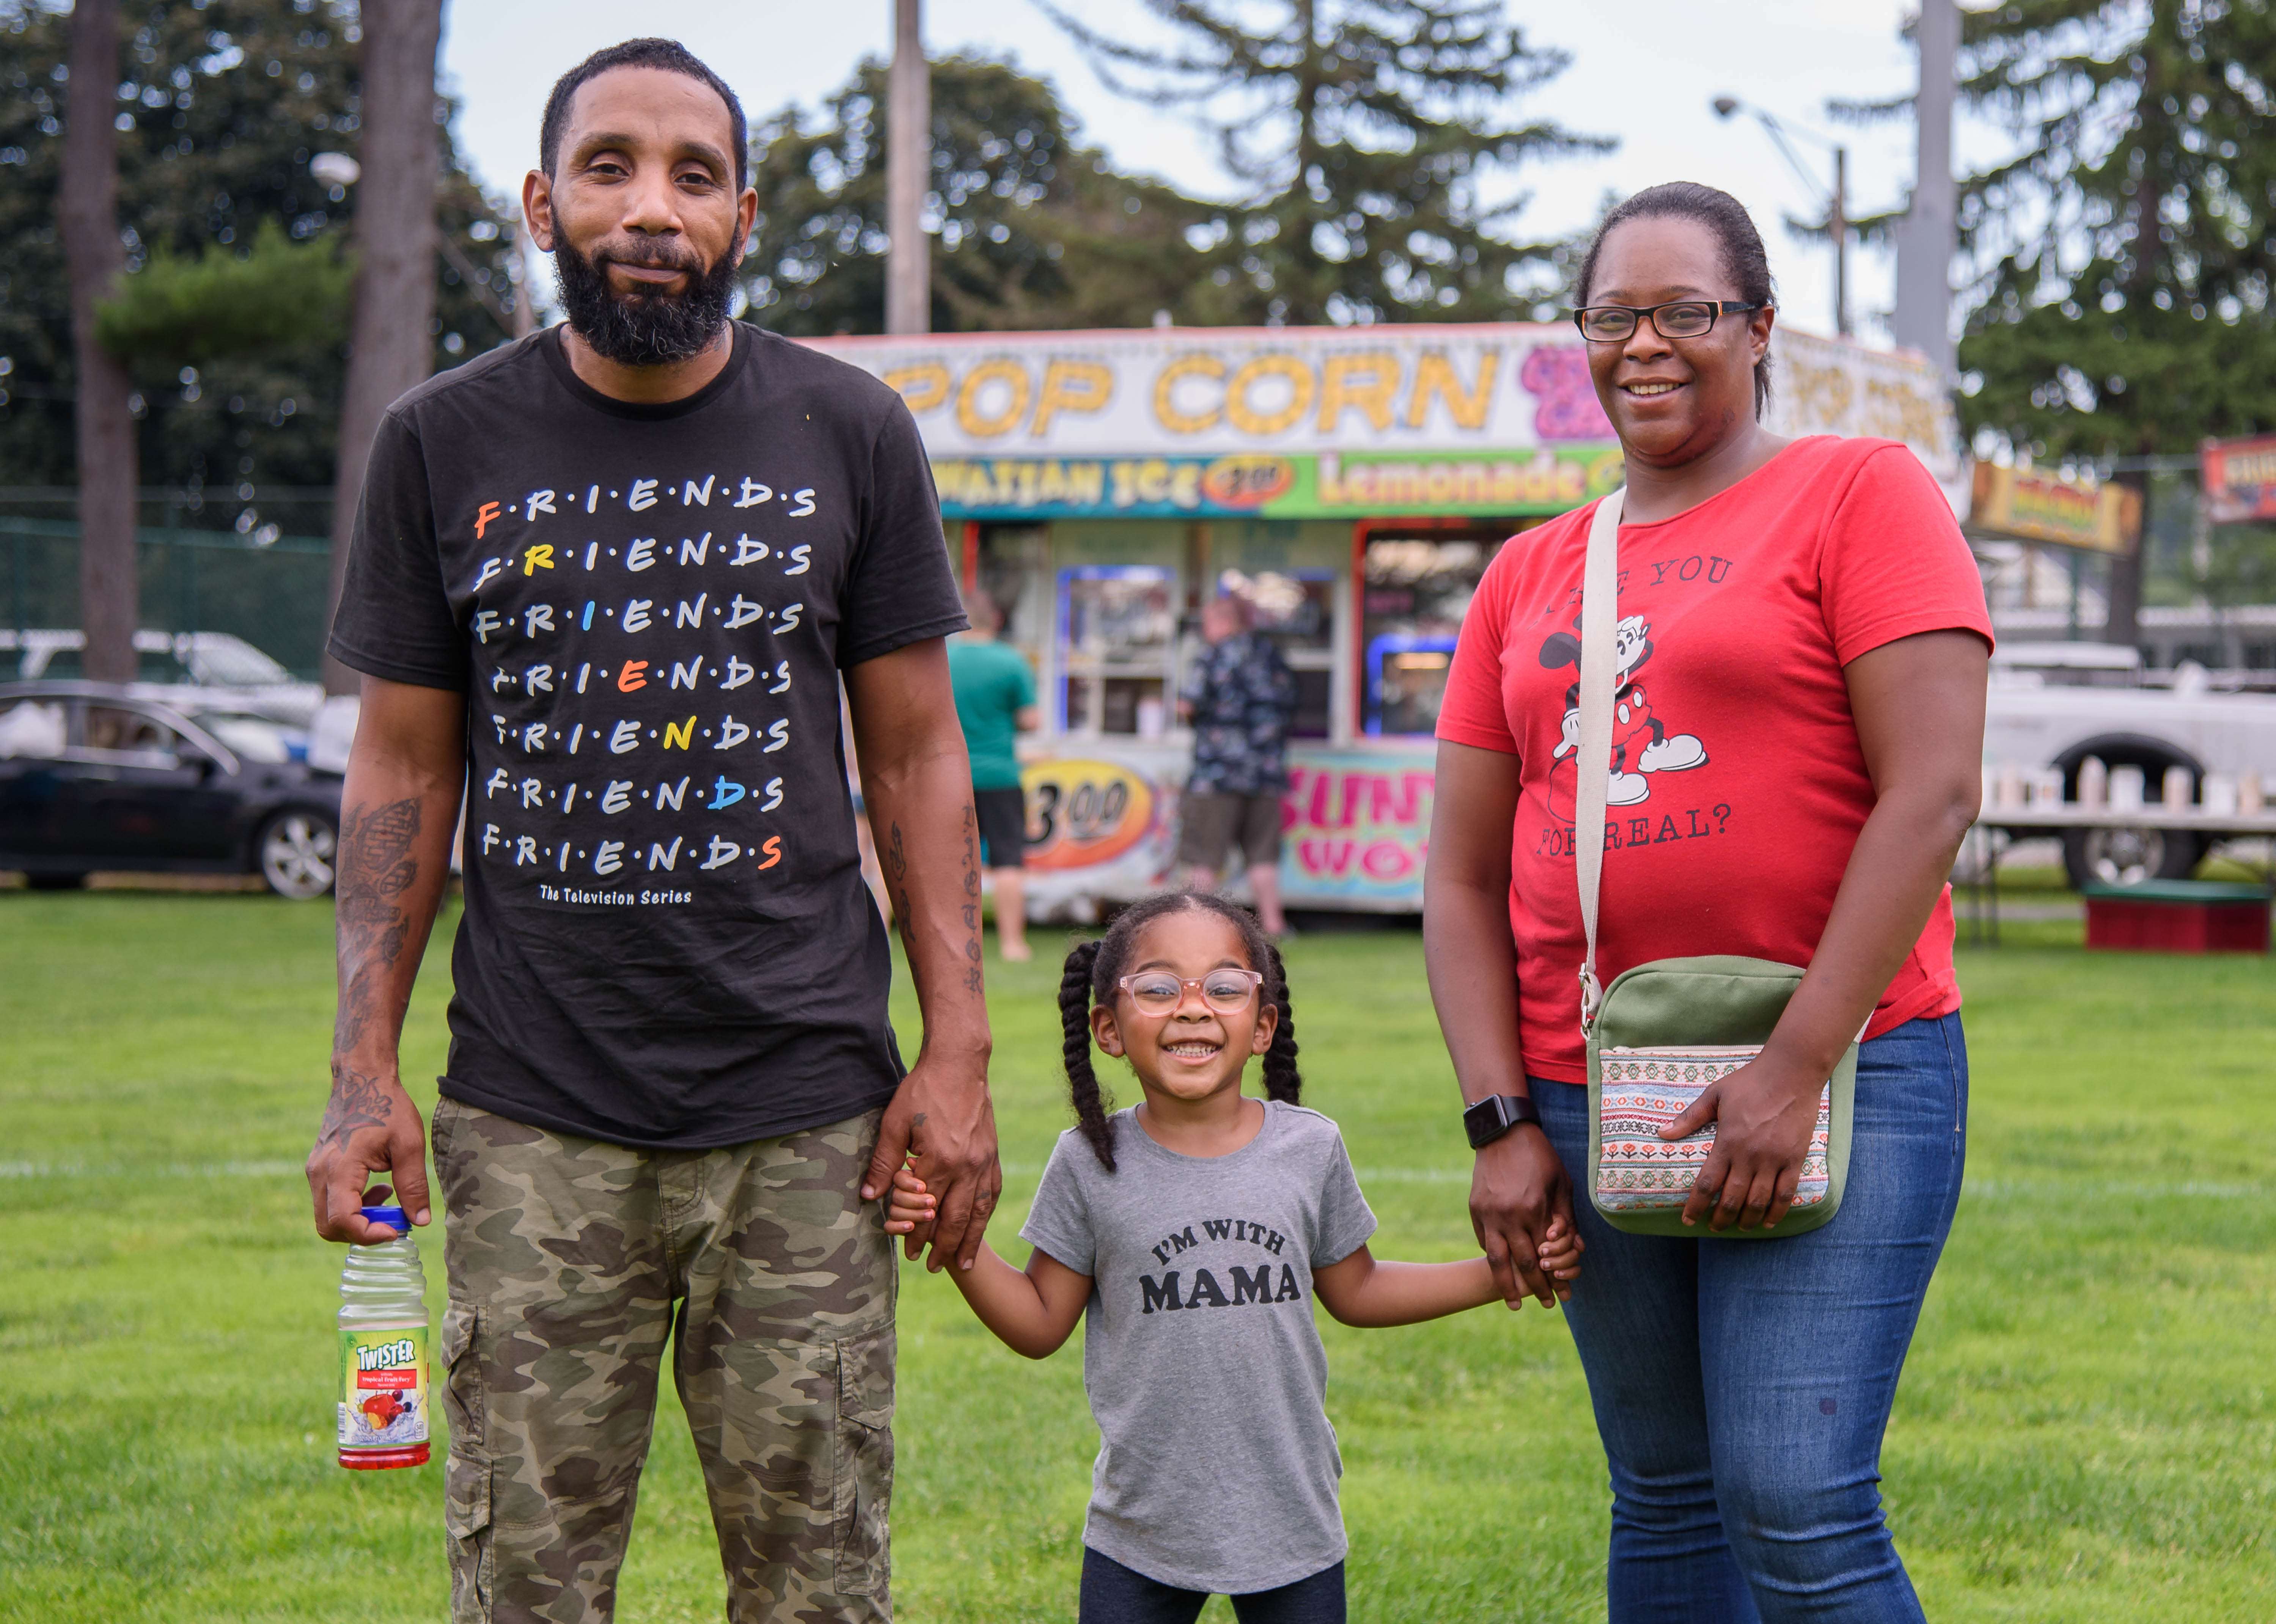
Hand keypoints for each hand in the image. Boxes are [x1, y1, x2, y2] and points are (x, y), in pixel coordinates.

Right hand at [307, 1059, 429, 1243]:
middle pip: (329, 1227)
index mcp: (339, 1168)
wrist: (362, 1080)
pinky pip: (328, 1202)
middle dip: (362, 1232)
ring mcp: (315, 1171)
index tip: (396, 1230)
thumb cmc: (387, 1108)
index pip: (343, 1221)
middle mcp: (319, 1173)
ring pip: (327, 1217)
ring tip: (388, 1195)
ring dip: (358, 1218)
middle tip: (393, 1219)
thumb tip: (421, 1221)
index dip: (369, 1234)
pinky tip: (377, 1187)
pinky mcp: (318, 1168)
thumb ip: (413, 1186)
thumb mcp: (409, 1145)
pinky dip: (352, 1206)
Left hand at [861, 1050, 1000, 1271]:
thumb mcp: (895, 1124)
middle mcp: (966, 1166)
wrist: (959, 1065)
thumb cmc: (922, 1091)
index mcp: (939, 1160)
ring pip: (979, 1212)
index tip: (908, 1252)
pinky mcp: (992, 1154)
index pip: (925, 1210)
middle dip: (943, 1247)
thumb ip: (885, 1163)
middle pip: (955, 1219)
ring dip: (970, 1240)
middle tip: (932, 1266)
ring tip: (963, 1263)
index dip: (916, 1234)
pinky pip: (991, 1192)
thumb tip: (868, 1197)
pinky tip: (980, 1227)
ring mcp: (983, 1161)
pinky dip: (986, 1215)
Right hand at [1469, 1123, 1577, 1308]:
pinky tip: (1501, 1271)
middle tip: (1547, 1305)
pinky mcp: (1475, 1209)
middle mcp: (1508, 1216)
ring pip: (1496, 1260)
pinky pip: (1483, 1241)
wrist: (1502, 1132)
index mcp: (1533, 1209)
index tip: (1564, 1295)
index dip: (1555, 1278)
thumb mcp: (1561, 1183)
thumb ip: (1567, 1218)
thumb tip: (1577, 1248)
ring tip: (1515, 1305)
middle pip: (1522, 1263)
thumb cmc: (1539, 1156)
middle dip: (1536, 1288)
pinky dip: (1493, 1258)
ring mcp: (1488, 1214)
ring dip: (1506, 1286)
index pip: (1545, 1255)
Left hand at [1661, 1050, 1823, 1231]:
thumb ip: (1689, 1118)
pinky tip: (1768, 1222)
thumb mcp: (1714, 1095)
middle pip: (1732, 1198)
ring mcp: (1774, 1159)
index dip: (1697, 1205)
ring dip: (1747, 1220)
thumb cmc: (1750, 1082)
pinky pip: (1786, 1193)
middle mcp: (1750, 1155)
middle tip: (1713, 1228)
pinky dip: (1777, 1211)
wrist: (1791, 1072)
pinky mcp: (1794, 1158)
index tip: (1688, 1220)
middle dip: (1721, 1218)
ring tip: (1740, 1228)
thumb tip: (1662, 1133)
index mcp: (1727, 1141)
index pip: (1708, 1183)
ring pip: (1758, 1201)